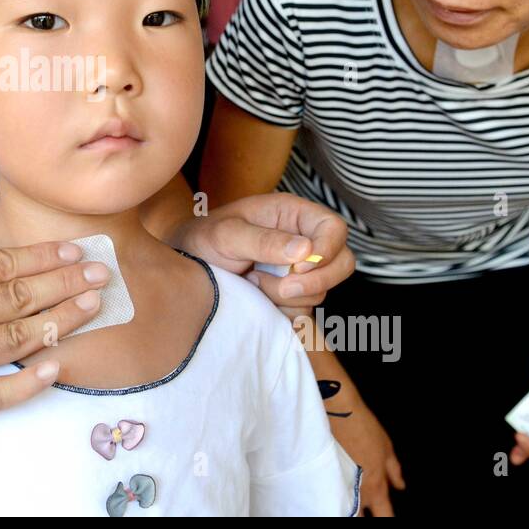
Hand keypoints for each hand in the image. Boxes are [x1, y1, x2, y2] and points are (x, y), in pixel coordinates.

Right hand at [0, 227, 110, 447]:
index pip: (1, 264)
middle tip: (104, 275)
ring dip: (62, 322)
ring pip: (17, 340)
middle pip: (20, 298)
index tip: (75, 251)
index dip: (44, 257)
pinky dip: (29, 382)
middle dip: (67, 283)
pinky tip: (57, 368)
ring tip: (93, 308)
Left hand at [169, 191, 353, 310]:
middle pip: (343, 263)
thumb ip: (262, 240)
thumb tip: (305, 250)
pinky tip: (256, 298)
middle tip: (282, 287)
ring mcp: (299, 272)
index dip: (326, 250)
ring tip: (251, 281)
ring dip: (287, 295)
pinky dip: (283, 312)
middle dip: (316, 280)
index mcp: (292, 215)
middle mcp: (302, 242)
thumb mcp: (225, 234)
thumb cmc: (202, 240)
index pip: (334, 229)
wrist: (186, 268)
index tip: (298, 267)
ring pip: (321, 292)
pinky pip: (304, 313)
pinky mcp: (291, 298)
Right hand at [330, 401, 404, 515]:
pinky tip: (331, 494)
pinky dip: (331, 498)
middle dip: (362, 516)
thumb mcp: (387, 447)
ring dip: (346, 508)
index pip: (385, 516)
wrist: (337, 411)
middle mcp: (357, 492)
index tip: (384, 514)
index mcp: (376, 487)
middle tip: (364, 508)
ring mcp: (339, 486)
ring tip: (347, 502)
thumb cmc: (364, 426)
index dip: (386, 518)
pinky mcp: (322, 477)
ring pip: (343, 510)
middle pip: (360, 518)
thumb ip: (394, 470)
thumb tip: (400, 485)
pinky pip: (328, 496)